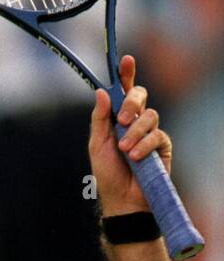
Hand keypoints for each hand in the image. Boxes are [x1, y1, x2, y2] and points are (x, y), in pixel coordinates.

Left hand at [88, 54, 172, 216]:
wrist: (122, 200)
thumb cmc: (108, 174)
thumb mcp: (97, 145)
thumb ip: (100, 119)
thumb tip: (101, 92)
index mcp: (118, 118)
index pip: (123, 91)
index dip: (126, 74)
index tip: (127, 60)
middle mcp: (135, 121)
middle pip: (139, 95)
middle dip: (131, 102)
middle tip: (122, 119)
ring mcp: (150, 132)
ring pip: (149, 116)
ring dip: (134, 132)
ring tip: (125, 150)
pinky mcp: (162, 145)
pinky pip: (157, 135)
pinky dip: (144, 145)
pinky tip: (136, 157)